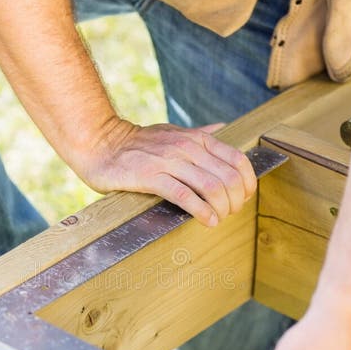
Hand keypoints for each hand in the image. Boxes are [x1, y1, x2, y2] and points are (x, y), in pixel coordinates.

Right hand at [75, 116, 256, 226]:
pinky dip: (201, 211)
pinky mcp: (151, 177)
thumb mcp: (172, 131)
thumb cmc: (138, 143)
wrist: (102, 144)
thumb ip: (198, 133)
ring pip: (211, 187)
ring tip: (219, 218)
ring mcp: (169, 161)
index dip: (247, 183)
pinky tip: (207, 221)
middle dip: (235, 201)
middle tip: (230, 213)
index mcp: (197, 139)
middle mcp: (187, 148)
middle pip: (228, 177)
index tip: (243, 198)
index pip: (237, 160)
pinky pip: (185, 196)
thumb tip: (221, 128)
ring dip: (221, 208)